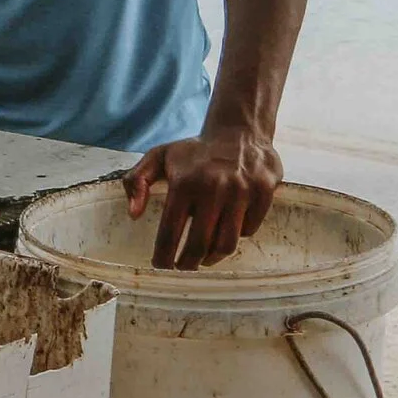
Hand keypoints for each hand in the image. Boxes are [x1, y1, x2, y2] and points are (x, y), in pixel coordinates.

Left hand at [123, 126, 280, 269]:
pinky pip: (249, 229)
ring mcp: (241, 191)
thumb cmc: (195, 151)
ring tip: (203, 259)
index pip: (170, 230)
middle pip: (200, 244)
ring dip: (213, 258)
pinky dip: (237, 236)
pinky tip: (226, 232)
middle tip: (182, 268)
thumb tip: (133, 214)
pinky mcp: (264, 192)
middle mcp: (213, 188)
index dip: (164, 254)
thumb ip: (136, 181)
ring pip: (227, 242)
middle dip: (188, 263)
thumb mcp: (158, 157)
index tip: (160, 266)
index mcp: (184, 182)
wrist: (239, 130)